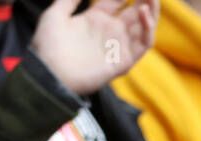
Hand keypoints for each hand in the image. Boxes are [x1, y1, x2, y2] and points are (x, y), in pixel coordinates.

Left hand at [32, 0, 158, 96]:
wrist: (50, 74)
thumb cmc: (48, 46)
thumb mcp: (56, 14)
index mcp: (95, 20)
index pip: (117, 0)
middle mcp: (109, 32)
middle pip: (134, 12)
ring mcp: (118, 46)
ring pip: (144, 27)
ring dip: (151, 11)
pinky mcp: (123, 61)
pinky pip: (144, 45)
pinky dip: (148, 29)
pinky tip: (144, 12)